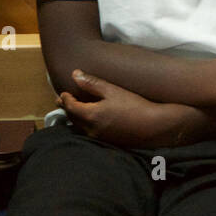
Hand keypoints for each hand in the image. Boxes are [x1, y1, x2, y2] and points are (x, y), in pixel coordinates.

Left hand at [59, 70, 191, 147]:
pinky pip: (89, 132)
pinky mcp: (107, 141)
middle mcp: (90, 129)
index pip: (70, 106)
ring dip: (75, 117)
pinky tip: (90, 119)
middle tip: (62, 100)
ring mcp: (99, 137)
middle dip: (67, 108)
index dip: (65, 98)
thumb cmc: (134, 106)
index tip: (63, 92)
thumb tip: (75, 74)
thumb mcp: (113, 90)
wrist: (154, 126)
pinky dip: (84, 124)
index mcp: (90, 115)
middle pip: (72, 118)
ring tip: (74, 109)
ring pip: (79, 126)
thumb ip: (92, 83)